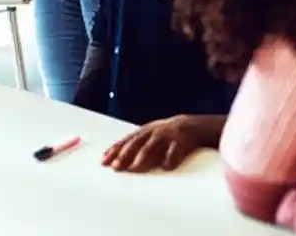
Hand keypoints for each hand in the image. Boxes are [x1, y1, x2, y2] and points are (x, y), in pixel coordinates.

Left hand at [102, 115, 218, 172]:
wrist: (191, 125)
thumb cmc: (164, 135)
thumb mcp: (148, 136)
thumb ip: (133, 145)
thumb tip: (112, 158)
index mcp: (142, 132)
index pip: (125, 142)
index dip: (114, 151)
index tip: (104, 162)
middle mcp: (152, 133)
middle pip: (135, 144)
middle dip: (124, 155)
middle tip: (116, 167)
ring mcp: (166, 136)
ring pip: (152, 147)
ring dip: (142, 158)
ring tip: (135, 168)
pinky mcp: (181, 141)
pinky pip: (175, 150)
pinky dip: (171, 158)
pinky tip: (166, 167)